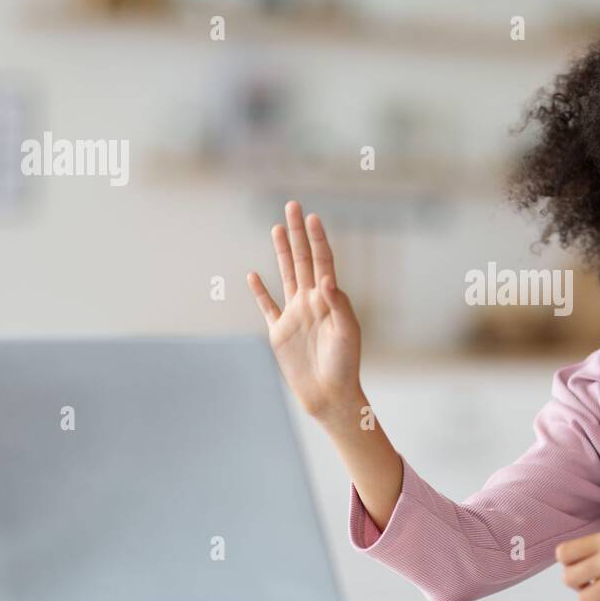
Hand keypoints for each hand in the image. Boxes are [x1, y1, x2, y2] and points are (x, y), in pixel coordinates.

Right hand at [247, 201, 362, 422]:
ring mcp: (294, 315)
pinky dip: (259, 291)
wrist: (330, 396)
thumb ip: (338, 305)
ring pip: (286, 275)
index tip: (312, 216)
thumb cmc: (345, 366)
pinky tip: (253, 274)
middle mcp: (311, 302)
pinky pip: (267, 307)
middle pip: (303, 259)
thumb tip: (326, 280)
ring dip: (281, 251)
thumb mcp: (346, 334)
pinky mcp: (279, 333)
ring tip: (277, 227)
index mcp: (329, 300)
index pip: (322, 261)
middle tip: (293, 205)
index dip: (317, 239)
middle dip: (297, 233)